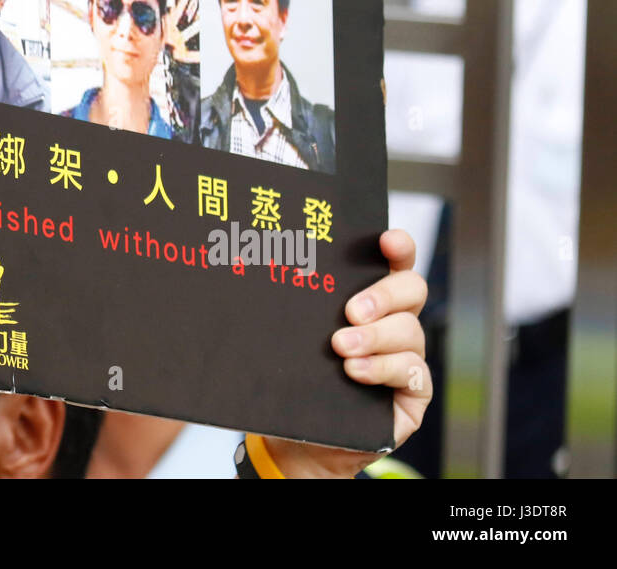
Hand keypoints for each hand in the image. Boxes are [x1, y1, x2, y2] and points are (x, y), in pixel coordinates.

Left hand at [264, 229, 430, 477]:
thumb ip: (297, 302)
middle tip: (351, 310)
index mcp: (371, 298)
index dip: (398, 247)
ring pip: (409, 331)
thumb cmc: (298, 374)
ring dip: (374, 337)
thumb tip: (263, 263)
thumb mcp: (295, 333)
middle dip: (383, 294)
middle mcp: (396, 321)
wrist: (300, 435)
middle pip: (412, 289)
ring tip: (341, 347)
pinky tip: (355, 371)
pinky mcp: (414, 392)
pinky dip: (381, 368)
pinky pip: (412, 372)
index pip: (395, 262)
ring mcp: (408, 356)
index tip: (386, 240)